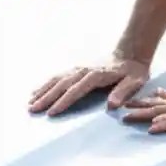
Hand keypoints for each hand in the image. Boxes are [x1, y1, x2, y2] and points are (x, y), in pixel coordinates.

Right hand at [29, 55, 150, 115]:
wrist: (131, 54)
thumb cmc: (133, 71)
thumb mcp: (135, 81)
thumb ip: (123, 92)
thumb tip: (112, 105)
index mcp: (97, 75)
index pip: (77, 90)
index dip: (64, 101)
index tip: (52, 112)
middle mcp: (84, 70)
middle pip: (62, 85)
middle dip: (46, 98)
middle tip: (32, 110)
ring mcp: (79, 68)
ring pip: (56, 80)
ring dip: (43, 91)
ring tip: (30, 103)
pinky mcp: (77, 69)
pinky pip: (58, 76)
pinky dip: (46, 84)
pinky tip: (36, 91)